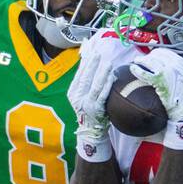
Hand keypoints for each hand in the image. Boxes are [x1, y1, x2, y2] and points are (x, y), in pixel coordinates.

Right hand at [67, 37, 117, 157]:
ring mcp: (86, 104)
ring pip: (94, 85)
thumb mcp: (82, 96)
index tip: (92, 53)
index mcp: (72, 93)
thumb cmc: (89, 110)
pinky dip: (106, 84)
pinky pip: (102, 94)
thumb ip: (85, 81)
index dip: (85, 63)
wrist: (91, 131)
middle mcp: (77, 98)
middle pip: (85, 78)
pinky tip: (111, 77)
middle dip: (93, 65)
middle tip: (99, 54)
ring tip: (108, 63)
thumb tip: (88, 61)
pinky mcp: (96, 109)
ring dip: (101, 73)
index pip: (78, 75)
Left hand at [129, 47, 182, 122]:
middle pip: (156, 55)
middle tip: (142, 60)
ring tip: (136, 61)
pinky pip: (144, 72)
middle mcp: (174, 64)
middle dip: (148, 57)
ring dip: (141, 60)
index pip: (165, 53)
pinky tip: (132, 68)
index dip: (156, 54)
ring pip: (150, 61)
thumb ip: (178, 70)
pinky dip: (137, 69)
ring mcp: (166, 71)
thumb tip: (168, 67)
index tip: (151, 56)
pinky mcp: (159, 80)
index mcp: (181, 63)